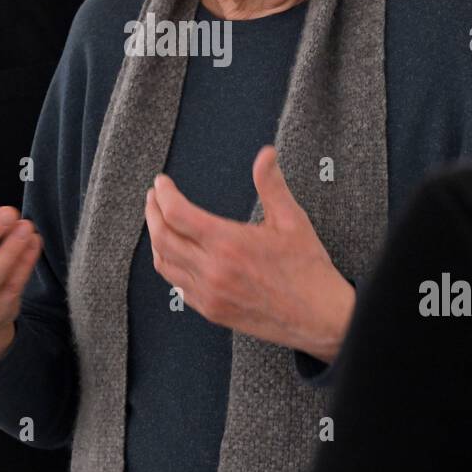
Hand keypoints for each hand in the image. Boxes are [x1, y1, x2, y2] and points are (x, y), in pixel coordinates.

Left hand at [145, 146, 355, 363]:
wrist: (320, 317)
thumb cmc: (307, 269)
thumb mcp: (292, 220)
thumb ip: (271, 184)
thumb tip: (265, 154)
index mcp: (228, 243)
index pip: (177, 214)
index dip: (163, 194)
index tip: (161, 183)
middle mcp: (212, 270)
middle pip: (162, 237)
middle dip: (152, 213)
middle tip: (153, 197)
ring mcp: (209, 294)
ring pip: (164, 264)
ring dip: (156, 239)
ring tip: (159, 222)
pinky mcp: (212, 311)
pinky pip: (178, 286)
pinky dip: (170, 266)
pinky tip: (176, 254)